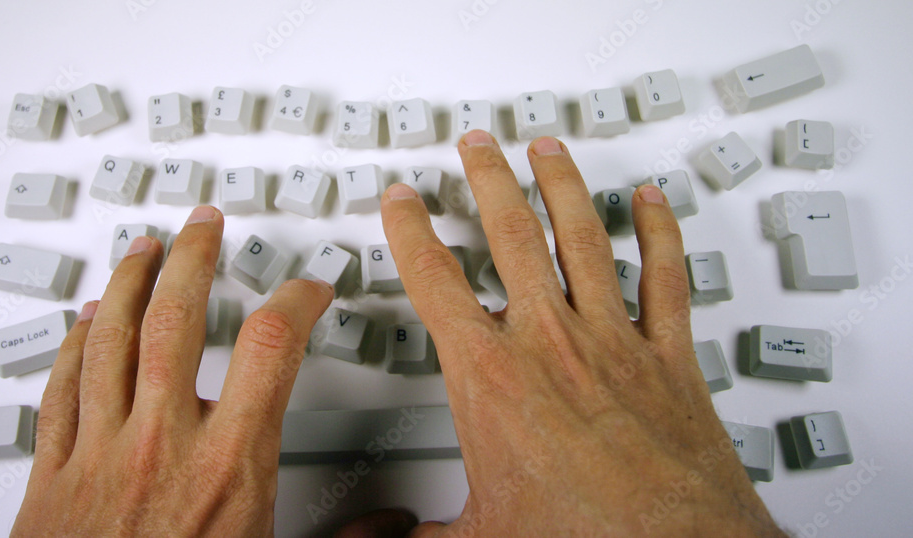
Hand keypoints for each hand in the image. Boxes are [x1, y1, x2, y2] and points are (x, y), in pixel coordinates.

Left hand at [12, 206, 333, 535]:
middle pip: (174, 319)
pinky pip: (59, 391)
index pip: (270, 345)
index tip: (307, 287)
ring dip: (125, 284)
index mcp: (228, 465)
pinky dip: (69, 347)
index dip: (296, 299)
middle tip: (203, 226)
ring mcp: (100, 453)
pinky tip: (78, 325)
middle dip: (193, 260)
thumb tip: (393, 530)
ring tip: (139, 251)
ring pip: (107, 340)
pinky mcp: (52, 476)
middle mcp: (162, 445)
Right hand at [341, 131, 784, 535]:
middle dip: (488, 179)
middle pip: (510, 234)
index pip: (435, 280)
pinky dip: (660, 232)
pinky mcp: (667, 354)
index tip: (404, 200)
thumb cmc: (583, 536)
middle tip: (477, 146)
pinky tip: (652, 202)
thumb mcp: (478, 537)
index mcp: (491, 377)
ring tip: (548, 149)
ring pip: (583, 236)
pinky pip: (665, 276)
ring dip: (562, 185)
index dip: (411, 230)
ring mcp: (612, 339)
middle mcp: (550, 342)